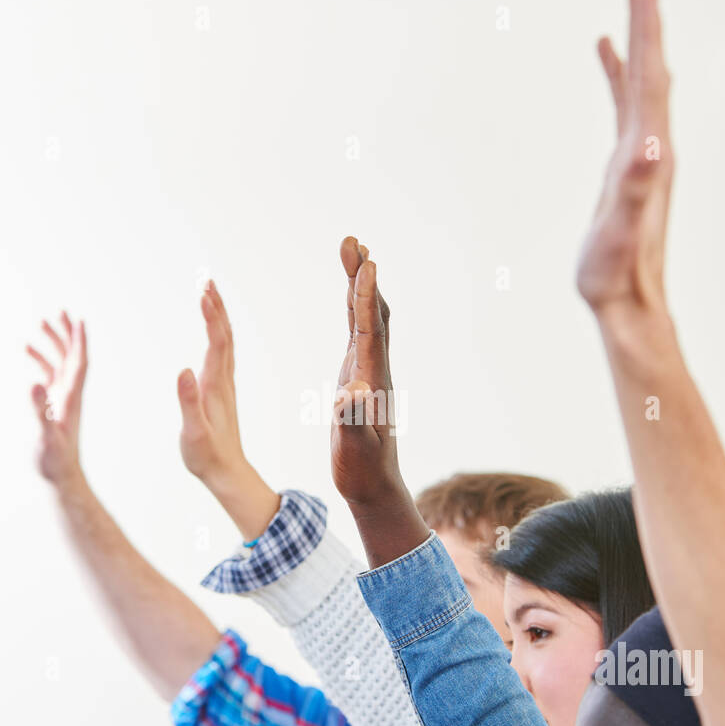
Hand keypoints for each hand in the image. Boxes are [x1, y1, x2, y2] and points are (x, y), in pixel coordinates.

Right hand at [27, 312, 87, 485]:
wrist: (62, 476)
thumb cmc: (55, 460)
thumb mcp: (46, 435)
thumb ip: (40, 410)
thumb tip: (34, 383)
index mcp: (72, 398)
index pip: (80, 362)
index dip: (80, 341)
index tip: (78, 319)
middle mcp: (70, 394)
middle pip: (72, 357)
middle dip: (67, 334)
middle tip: (60, 311)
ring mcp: (63, 399)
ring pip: (61, 364)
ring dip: (54, 344)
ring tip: (41, 324)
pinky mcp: (55, 406)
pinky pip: (50, 376)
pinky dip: (42, 361)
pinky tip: (29, 352)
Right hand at [177, 280, 248, 488]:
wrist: (226, 472)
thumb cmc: (206, 456)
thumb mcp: (193, 432)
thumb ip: (189, 402)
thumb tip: (184, 370)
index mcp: (215, 386)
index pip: (217, 342)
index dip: (211, 316)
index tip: (203, 291)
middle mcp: (223, 380)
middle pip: (225, 335)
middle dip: (216, 306)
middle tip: (206, 279)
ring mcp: (224, 384)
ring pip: (225, 342)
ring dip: (218, 316)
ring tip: (208, 294)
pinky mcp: (221, 390)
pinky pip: (222, 352)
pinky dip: (217, 332)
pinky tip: (212, 329)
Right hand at [331, 239, 426, 564]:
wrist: (374, 484)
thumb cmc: (362, 468)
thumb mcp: (354, 447)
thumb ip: (352, 419)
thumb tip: (353, 393)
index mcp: (372, 381)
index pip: (370, 331)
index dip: (366, 297)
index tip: (366, 262)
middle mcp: (374, 369)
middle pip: (372, 313)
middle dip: (363, 276)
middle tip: (353, 241)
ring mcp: (368, 371)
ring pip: (367, 318)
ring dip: (360, 285)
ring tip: (353, 253)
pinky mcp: (360, 377)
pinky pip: (359, 332)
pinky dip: (354, 308)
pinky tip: (350, 298)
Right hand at [576, 0, 673, 325]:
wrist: (629, 303)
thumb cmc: (617, 271)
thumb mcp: (620, 228)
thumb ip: (635, 187)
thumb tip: (647, 146)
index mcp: (651, 150)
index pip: (650, 75)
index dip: (645, 27)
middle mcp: (654, 145)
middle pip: (653, 68)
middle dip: (647, 19)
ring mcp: (643, 154)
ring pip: (643, 82)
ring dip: (639, 40)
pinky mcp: (629, 166)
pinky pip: (626, 106)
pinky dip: (618, 75)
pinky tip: (608, 58)